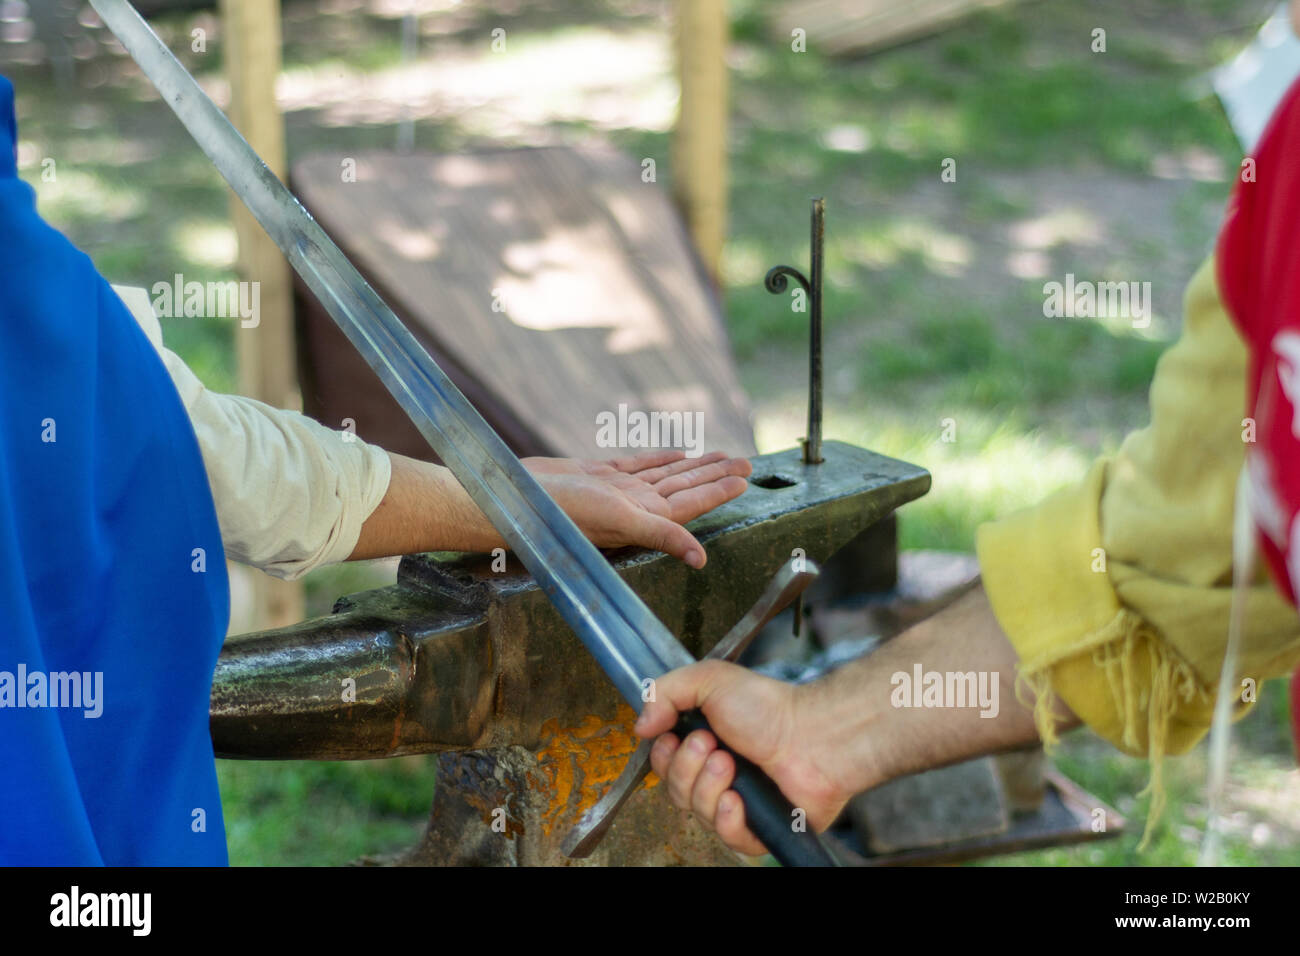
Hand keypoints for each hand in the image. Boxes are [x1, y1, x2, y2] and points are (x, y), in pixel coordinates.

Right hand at [523, 449, 750, 567]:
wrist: (514, 499)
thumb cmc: (563, 515)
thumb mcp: (620, 521)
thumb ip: (662, 536)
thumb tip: (700, 560)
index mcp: (643, 519)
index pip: (691, 504)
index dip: (718, 491)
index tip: (744, 479)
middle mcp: (633, 507)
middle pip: (684, 488)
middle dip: (715, 475)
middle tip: (745, 462)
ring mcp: (616, 491)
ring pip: (664, 475)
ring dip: (693, 466)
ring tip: (721, 455)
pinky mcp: (597, 476)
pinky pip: (636, 465)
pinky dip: (658, 458)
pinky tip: (676, 453)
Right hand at [634, 659, 850, 856]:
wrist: (813, 734)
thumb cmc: (769, 707)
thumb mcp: (710, 679)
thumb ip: (666, 692)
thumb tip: (640, 724)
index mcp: (704, 743)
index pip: (663, 763)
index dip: (662, 755)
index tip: (674, 737)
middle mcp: (716, 774)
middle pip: (674, 790)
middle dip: (686, 767)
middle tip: (711, 745)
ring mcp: (737, 803)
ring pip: (696, 813)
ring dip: (708, 786)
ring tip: (731, 764)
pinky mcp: (757, 828)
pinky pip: (727, 838)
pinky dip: (727, 819)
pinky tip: (737, 800)